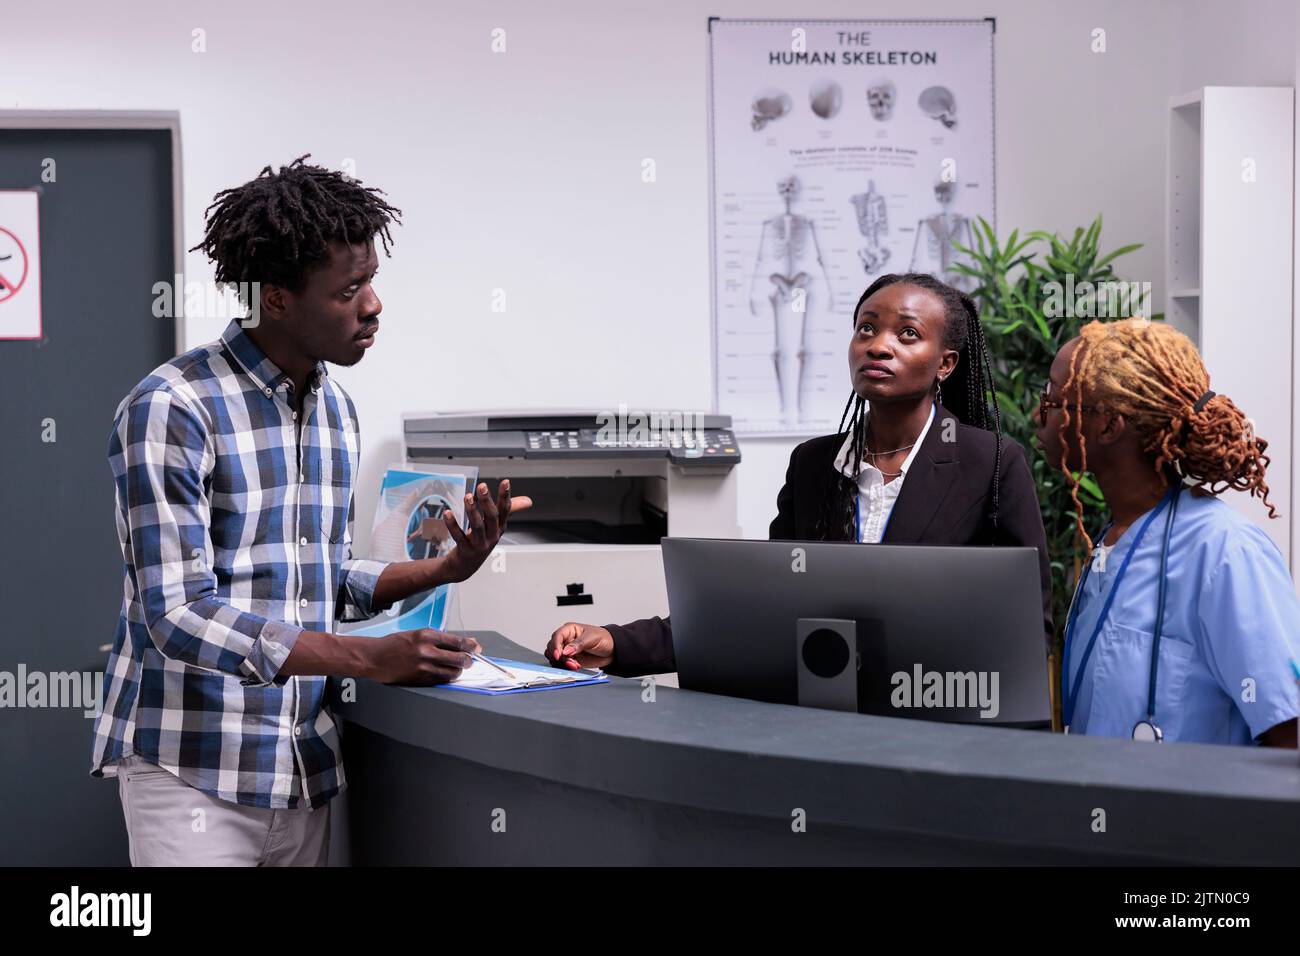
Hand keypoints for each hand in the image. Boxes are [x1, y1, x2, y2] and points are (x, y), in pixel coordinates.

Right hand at [365, 628, 480, 684]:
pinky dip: (447, 677)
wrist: (374, 658)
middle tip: (469, 660)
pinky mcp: (421, 679)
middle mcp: (427, 651)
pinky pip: (442, 680)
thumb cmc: (396, 644)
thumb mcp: (418, 634)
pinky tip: (445, 672)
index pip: (458, 642)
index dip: (470, 646)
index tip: (476, 647)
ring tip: (457, 667)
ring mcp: (424, 667)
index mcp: (427, 635)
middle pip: (460, 658)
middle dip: (468, 660)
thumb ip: (441, 639)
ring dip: (458, 670)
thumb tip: (465, 642)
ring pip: (453, 672)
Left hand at [440, 480, 532, 582]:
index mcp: (499, 528)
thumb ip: (510, 511)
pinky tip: (447, 513)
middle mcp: (492, 536)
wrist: (465, 567)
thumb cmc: (481, 542)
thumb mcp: (496, 527)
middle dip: (487, 501)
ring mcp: (479, 545)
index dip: (505, 496)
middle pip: (492, 517)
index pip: (505, 510)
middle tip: (482, 486)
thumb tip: (529, 501)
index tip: (506, 482)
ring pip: (477, 526)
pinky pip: (459, 536)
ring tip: (467, 497)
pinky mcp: (465, 551)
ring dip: (472, 511)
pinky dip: (453, 524)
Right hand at [546, 622, 613, 670]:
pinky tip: (576, 667)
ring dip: (562, 663)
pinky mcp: (570, 660)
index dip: (555, 646)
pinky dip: (565, 667)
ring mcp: (567, 651)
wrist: (612, 650)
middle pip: (553, 648)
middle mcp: (566, 640)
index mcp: (569, 630)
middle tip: (571, 662)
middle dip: (560, 657)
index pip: (557, 636)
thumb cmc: (604, 638)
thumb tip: (566, 651)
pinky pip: (561, 665)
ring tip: (575, 665)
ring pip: (555, 658)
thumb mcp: (592, 638)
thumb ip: (578, 644)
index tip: (559, 655)